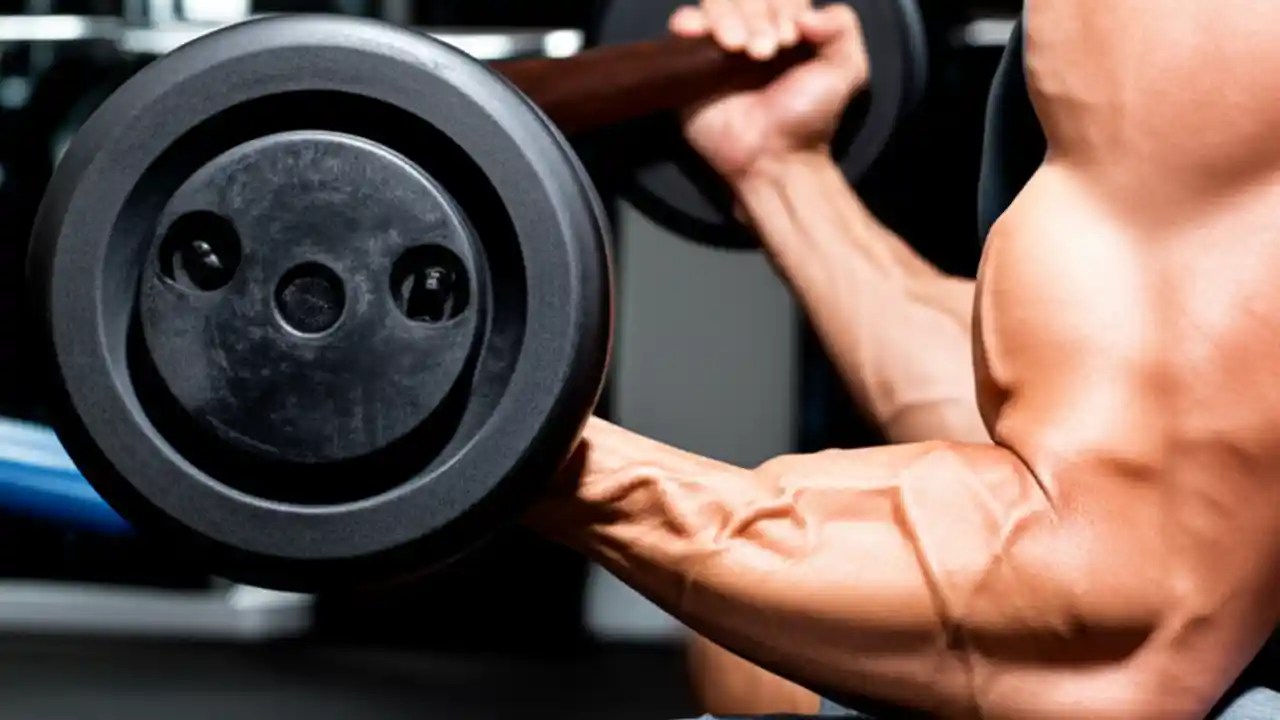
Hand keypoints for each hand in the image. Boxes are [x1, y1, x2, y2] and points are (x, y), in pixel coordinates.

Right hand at [671, 1, 869, 182]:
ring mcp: (719, 46)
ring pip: (716, 5)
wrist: (773, 158)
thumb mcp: (846, 70)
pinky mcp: (691, 65)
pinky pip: (682, 27)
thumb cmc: (809, 118)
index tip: (789, 39)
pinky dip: (688, 20)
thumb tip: (806, 14)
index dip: (782, 6)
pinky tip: (695, 31)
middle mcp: (752, 29)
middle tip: (764, 52)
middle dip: (756, 17)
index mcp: (787, 24)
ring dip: (726, 18)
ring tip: (737, 49)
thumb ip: (842, 27)